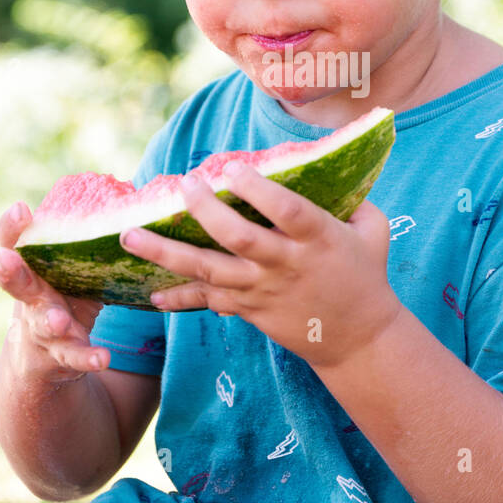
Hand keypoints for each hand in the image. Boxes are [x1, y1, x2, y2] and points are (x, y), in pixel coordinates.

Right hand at [0, 202, 107, 383]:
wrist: (43, 357)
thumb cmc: (62, 296)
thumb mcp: (68, 268)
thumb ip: (89, 240)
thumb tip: (134, 194)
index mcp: (32, 268)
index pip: (14, 244)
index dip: (12, 228)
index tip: (19, 209)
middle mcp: (30, 297)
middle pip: (15, 283)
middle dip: (10, 271)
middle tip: (6, 260)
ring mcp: (42, 328)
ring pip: (43, 323)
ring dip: (51, 321)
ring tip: (60, 322)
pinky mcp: (59, 355)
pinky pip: (73, 356)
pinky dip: (87, 357)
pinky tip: (102, 357)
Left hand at [118, 162, 402, 370]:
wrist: (359, 339)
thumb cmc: (365, 272)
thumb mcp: (373, 229)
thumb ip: (354, 199)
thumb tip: (327, 164)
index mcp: (319, 238)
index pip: (286, 210)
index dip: (258, 189)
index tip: (232, 167)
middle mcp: (286, 265)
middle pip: (240, 239)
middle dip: (206, 211)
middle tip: (184, 184)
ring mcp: (263, 290)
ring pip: (211, 271)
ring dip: (167, 253)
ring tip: (129, 235)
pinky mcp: (249, 310)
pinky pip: (209, 301)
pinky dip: (180, 298)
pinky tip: (152, 294)